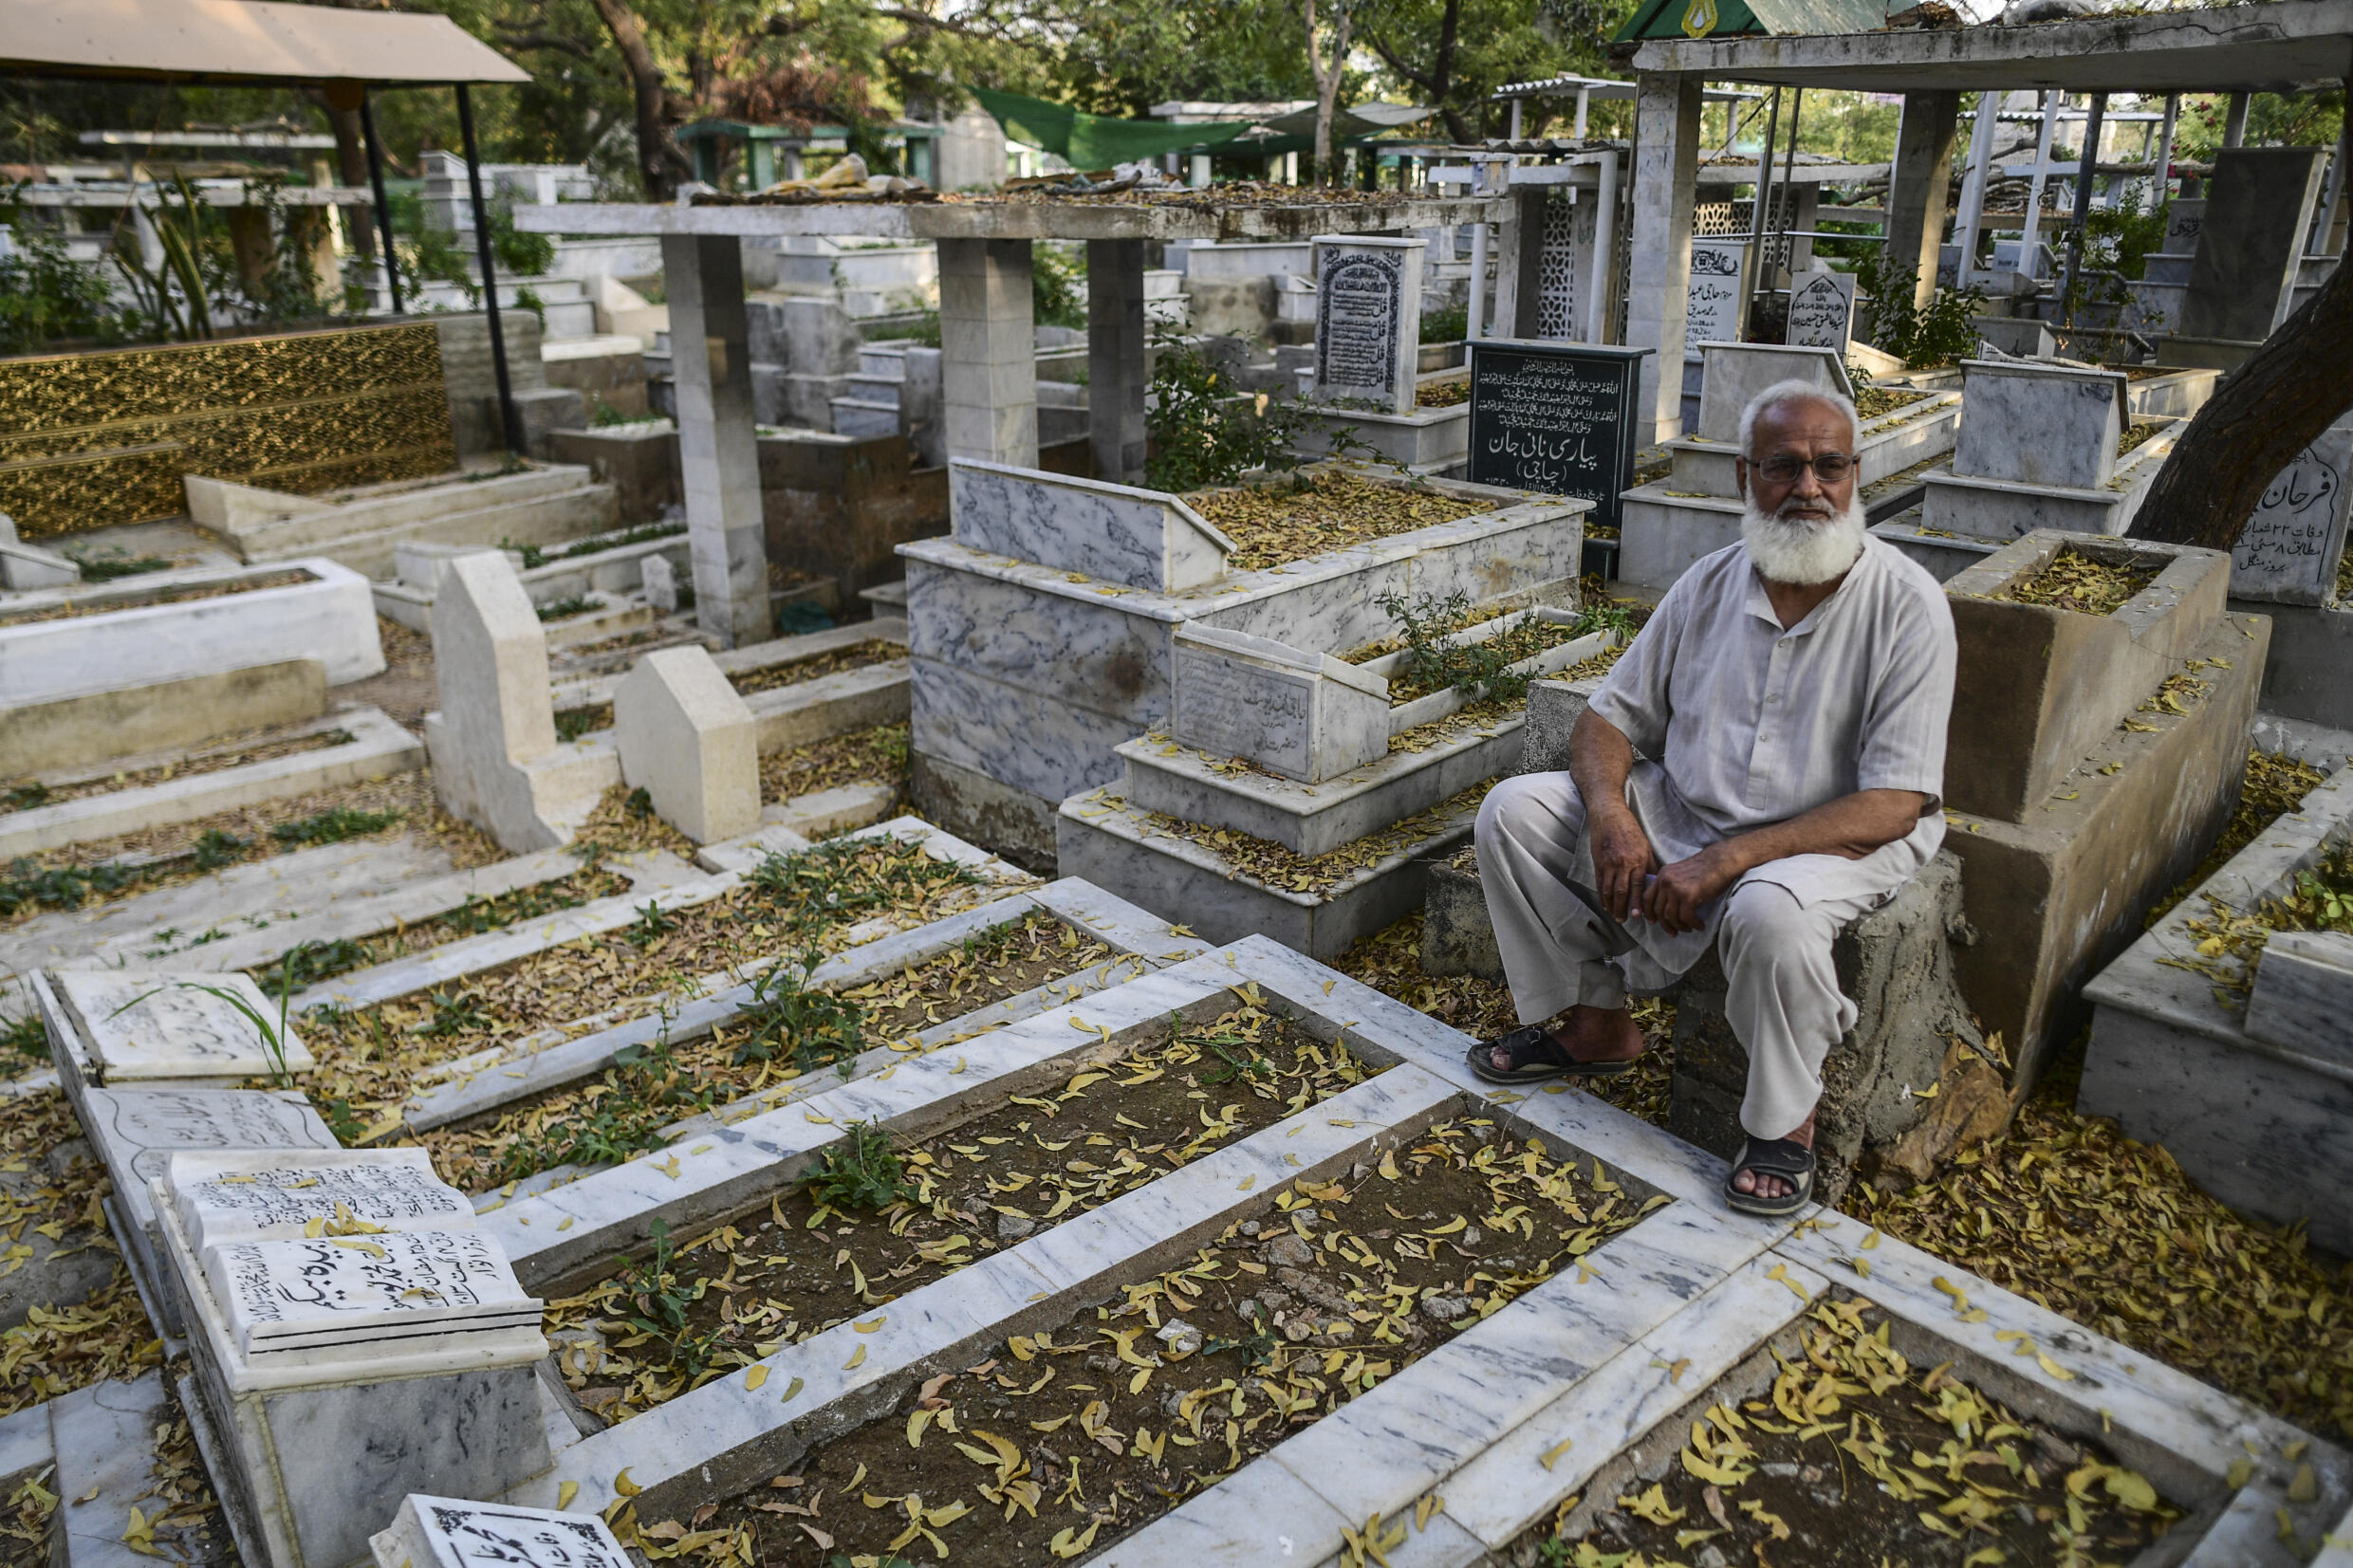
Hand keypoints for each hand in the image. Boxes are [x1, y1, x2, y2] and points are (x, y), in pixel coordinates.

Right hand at [1590, 802, 1657, 921]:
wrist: (1609, 816)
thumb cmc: (1630, 830)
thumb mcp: (1645, 845)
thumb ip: (1650, 865)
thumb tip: (1655, 882)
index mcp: (1639, 859)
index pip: (1639, 886)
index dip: (1638, 903)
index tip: (1640, 916)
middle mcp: (1624, 863)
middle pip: (1623, 891)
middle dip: (1623, 908)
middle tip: (1624, 920)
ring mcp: (1609, 863)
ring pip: (1610, 890)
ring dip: (1612, 905)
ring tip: (1615, 916)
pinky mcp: (1599, 862)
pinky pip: (1600, 883)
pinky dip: (1602, 896)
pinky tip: (1605, 905)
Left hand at [1639, 842, 1744, 934]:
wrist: (1721, 861)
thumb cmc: (1705, 869)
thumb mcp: (1680, 873)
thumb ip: (1671, 885)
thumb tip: (1667, 906)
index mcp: (1662, 875)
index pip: (1647, 897)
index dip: (1649, 912)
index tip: (1654, 922)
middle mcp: (1665, 881)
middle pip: (1658, 910)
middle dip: (1666, 925)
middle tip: (1673, 933)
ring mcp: (1676, 888)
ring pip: (1671, 916)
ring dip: (1680, 926)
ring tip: (1689, 929)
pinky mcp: (1689, 896)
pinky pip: (1686, 917)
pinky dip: (1693, 924)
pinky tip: (1700, 926)